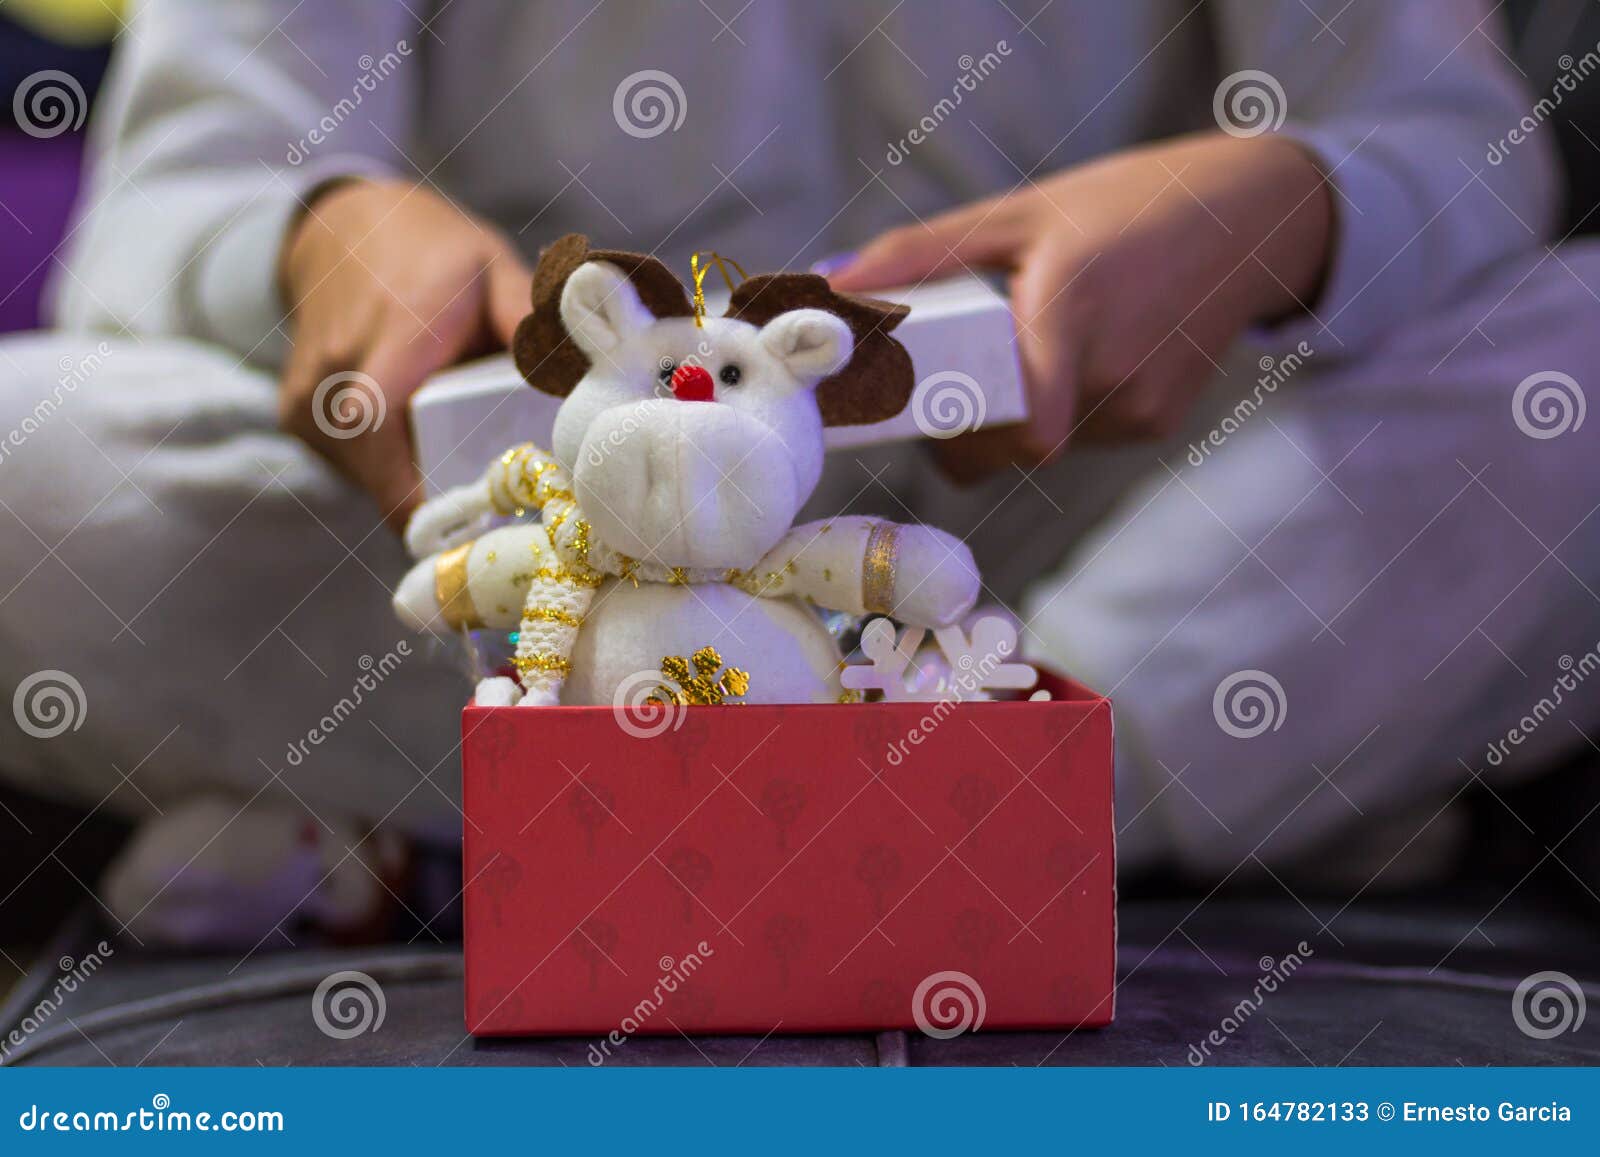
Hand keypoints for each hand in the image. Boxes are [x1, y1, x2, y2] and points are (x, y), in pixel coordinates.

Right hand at [278, 179, 532, 528]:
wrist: (345, 227)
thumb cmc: (434, 253)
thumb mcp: (493, 269)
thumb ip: (530, 319)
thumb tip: (579, 375)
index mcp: (393, 330)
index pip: (379, 420)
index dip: (413, 487)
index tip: (467, 520)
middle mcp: (338, 366)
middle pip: (382, 467)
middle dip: (437, 495)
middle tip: (492, 503)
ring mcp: (307, 395)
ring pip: (366, 478)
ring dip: (413, 485)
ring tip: (457, 463)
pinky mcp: (296, 415)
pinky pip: (349, 468)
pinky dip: (387, 471)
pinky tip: (418, 445)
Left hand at [829, 133, 1331, 481]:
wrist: (1248, 219)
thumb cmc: (1120, 206)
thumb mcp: (1018, 214)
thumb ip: (921, 252)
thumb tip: (832, 282)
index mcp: (1072, 308)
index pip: (1026, 426)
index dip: (967, 446)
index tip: (927, 423)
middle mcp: (1114, 370)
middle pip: (1013, 445)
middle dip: (966, 432)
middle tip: (943, 388)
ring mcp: (1143, 405)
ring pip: (1044, 446)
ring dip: (1012, 419)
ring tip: (1024, 352)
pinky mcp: (1161, 422)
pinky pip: (1083, 437)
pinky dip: (1059, 412)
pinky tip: (1078, 358)